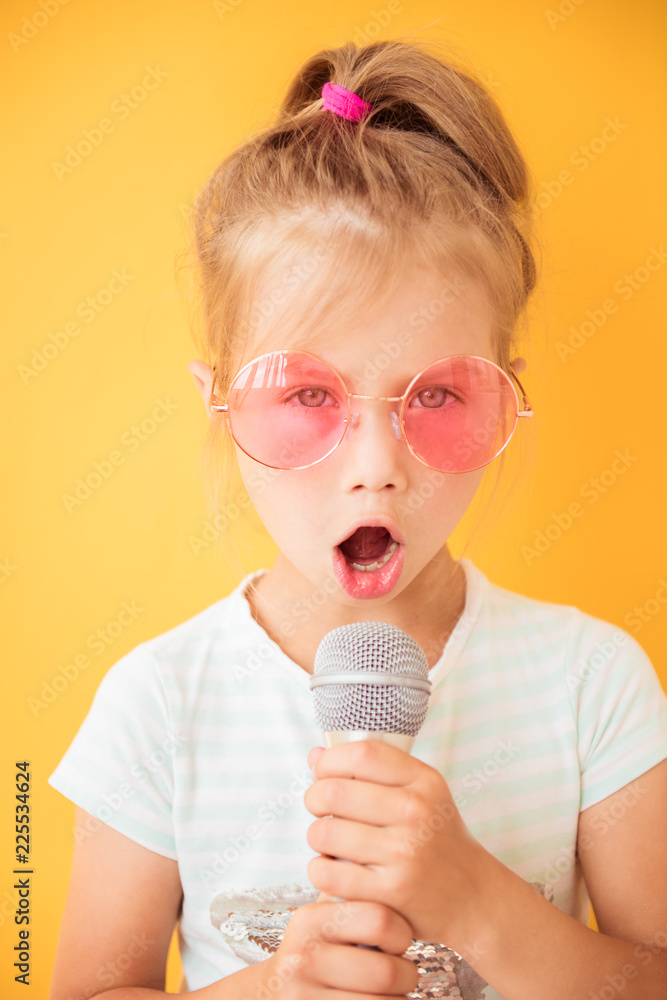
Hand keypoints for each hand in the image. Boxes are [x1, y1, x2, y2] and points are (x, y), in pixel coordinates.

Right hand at [265, 897, 419, 997]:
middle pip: (386, 970)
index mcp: (309, 920)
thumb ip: (348, 889)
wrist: (273, 993)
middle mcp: (303, 957)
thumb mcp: (323, 917)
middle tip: (406, 973)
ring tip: (398, 992)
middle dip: (408, 974)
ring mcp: (304, 995)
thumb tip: (382, 847)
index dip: (401, 932)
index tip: (400, 939)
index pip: (379, 919)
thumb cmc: (316, 950)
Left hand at [305, 741, 491, 947]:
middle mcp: (417, 812)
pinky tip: (334, 868)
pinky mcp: (391, 891)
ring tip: (330, 841)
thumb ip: (369, 771)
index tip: (323, 772)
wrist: (470, 897)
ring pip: (324, 833)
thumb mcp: (419, 794)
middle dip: (313, 798)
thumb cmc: (434, 838)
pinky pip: (329, 873)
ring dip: (316, 837)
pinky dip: (321, 870)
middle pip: (334, 792)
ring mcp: (405, 853)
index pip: (362, 753)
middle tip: (318, 808)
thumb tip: (314, 755)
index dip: (330, 760)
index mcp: (424, 781)